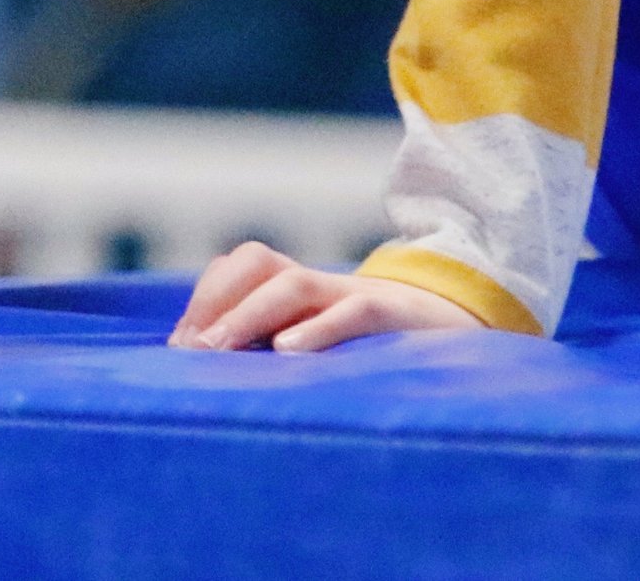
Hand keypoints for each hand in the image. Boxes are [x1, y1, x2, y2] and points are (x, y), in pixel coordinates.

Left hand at [169, 241, 485, 352]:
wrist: (461, 331)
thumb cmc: (376, 346)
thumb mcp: (321, 343)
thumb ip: (278, 348)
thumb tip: (216, 374)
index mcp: (298, 285)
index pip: (236, 269)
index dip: (204, 298)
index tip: (177, 346)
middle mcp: (320, 283)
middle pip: (254, 264)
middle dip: (215, 301)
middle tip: (189, 350)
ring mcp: (356, 294)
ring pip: (294, 284)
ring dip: (249, 313)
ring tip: (218, 349)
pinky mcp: (395, 315)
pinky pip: (353, 311)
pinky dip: (319, 329)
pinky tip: (288, 353)